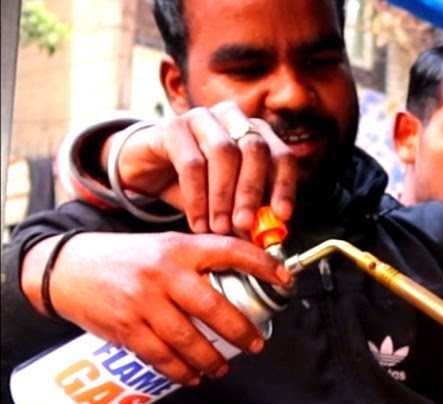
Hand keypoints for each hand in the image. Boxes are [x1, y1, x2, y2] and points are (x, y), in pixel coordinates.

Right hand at [23, 231, 292, 384]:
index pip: (229, 251)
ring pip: (190, 340)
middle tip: (256, 345)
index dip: (262, 264)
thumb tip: (243, 276)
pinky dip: (181, 372)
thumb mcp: (161, 247)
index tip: (285, 279)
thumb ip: (196, 261)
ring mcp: (144, 302)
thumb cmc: (122, 259)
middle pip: (215, 308)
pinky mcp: (126, 328)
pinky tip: (192, 376)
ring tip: (222, 369)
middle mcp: (163, 274)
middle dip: (242, 332)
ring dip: (212, 361)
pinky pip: (161, 357)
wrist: (63, 268)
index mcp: (178, 249)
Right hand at [109, 101, 297, 236]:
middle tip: (244, 225)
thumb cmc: (196, 186)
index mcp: (256, 133)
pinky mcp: (172, 126)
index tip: (282, 215)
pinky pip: (190, 162)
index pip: (281, 155)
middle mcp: (233, 119)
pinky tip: (198, 220)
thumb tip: (268, 236)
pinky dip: (197, 196)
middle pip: (254, 149)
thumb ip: (249, 213)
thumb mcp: (228, 202)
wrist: (147, 170)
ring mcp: (203, 118)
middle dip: (251, 191)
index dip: (285, 185)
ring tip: (219, 227)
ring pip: (223, 152)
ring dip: (223, 195)